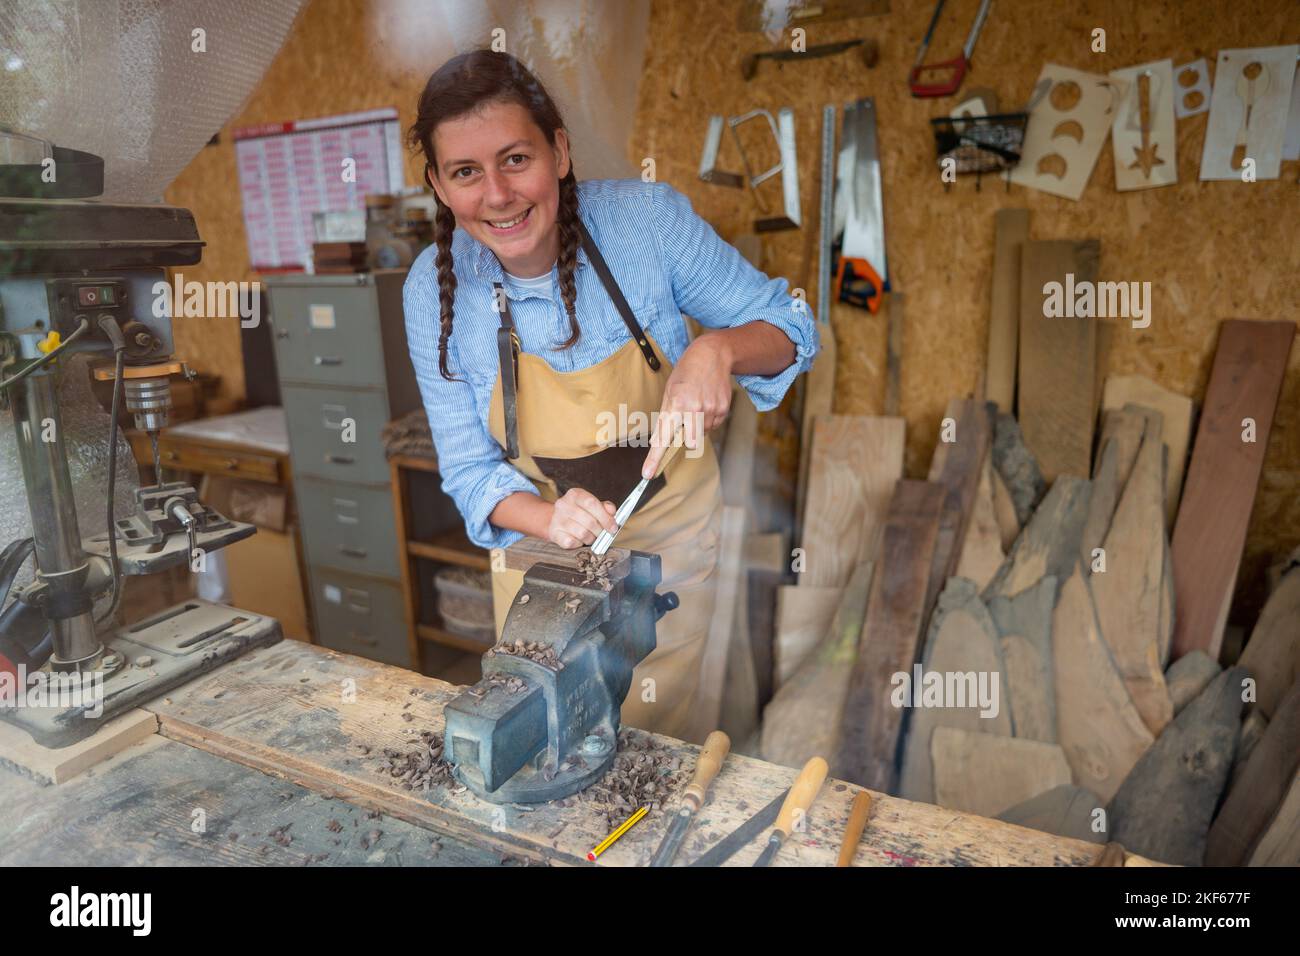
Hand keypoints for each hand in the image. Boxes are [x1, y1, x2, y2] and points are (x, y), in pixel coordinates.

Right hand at [546, 487, 617, 548]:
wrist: (555, 520)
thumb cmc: (579, 513)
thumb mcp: (592, 505)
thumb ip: (605, 507)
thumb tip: (612, 511)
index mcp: (575, 494)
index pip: (591, 503)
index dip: (605, 517)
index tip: (613, 528)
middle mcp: (563, 504)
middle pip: (589, 521)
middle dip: (600, 531)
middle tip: (603, 534)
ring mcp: (557, 519)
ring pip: (582, 533)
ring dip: (591, 538)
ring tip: (591, 536)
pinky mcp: (554, 533)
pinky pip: (572, 542)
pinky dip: (579, 543)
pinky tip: (578, 539)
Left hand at [641, 334, 732, 478]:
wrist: (712, 355)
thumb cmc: (686, 373)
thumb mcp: (670, 391)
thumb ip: (666, 417)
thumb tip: (661, 441)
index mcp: (676, 405)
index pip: (663, 438)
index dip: (655, 458)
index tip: (647, 474)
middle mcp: (694, 409)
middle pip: (691, 443)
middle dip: (687, 438)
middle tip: (686, 421)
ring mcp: (712, 410)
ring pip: (702, 434)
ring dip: (698, 426)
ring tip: (697, 404)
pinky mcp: (724, 409)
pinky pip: (714, 425)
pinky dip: (709, 419)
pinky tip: (706, 402)